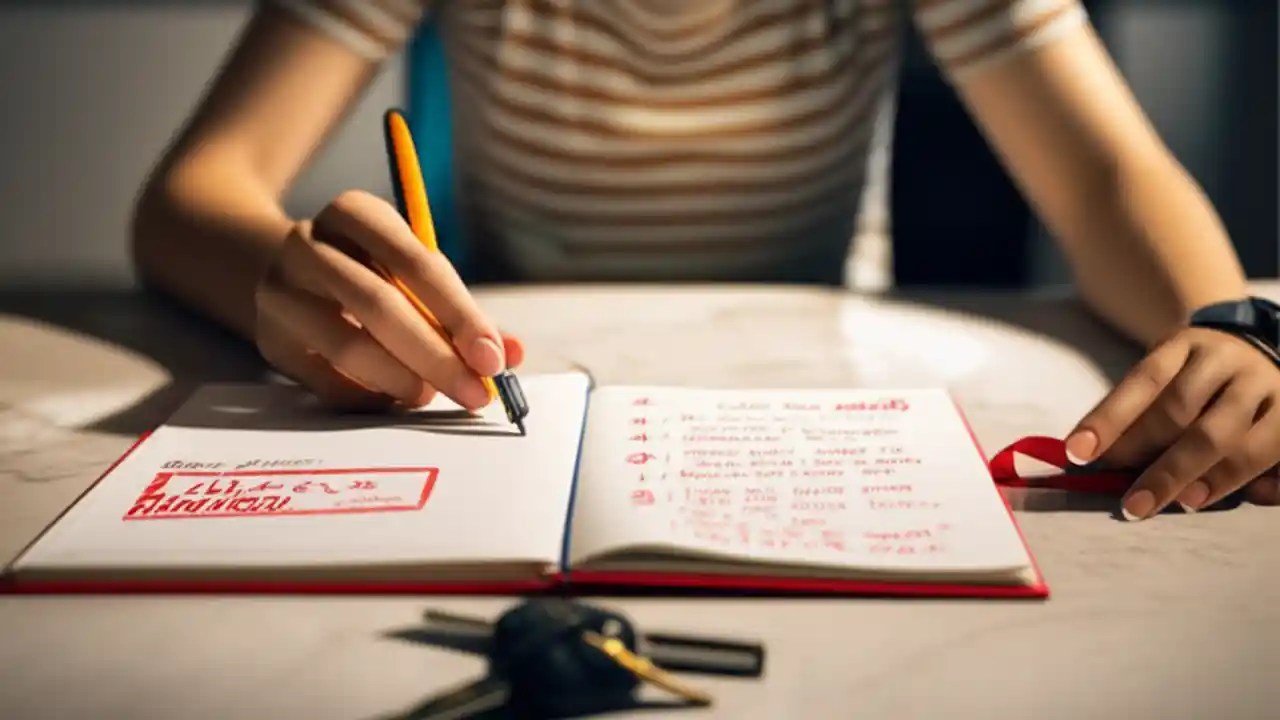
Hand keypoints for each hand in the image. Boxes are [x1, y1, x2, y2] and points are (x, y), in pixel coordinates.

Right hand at [253, 190, 523, 409]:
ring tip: (433, 395)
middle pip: (380, 306)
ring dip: (404, 380)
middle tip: (477, 392)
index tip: (493, 358)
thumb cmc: (372, 273)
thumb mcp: (414, 273)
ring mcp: (281, 292)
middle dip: (438, 357)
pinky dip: (372, 396)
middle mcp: (308, 245)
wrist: (286, 275)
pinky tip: (397, 397)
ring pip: (349, 345)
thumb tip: (511, 354)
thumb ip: (463, 313)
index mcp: (354, 213)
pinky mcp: (271, 341)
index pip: (415, 262)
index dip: (460, 314)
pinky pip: (328, 380)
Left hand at [1064, 327, 1279, 518]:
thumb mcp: (1166, 373)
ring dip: (1204, 475)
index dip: (1109, 419)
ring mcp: (1268, 386)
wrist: (1263, 346)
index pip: (1142, 381)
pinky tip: (1250, 499)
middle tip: (1130, 502)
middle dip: (1153, 462)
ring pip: (1231, 437)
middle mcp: (1227, 361)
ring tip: (1180, 502)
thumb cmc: (1197, 375)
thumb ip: (1136, 413)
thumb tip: (1094, 461)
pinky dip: (1264, 481)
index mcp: (1185, 345)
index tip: (1078, 455)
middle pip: (1185, 413)